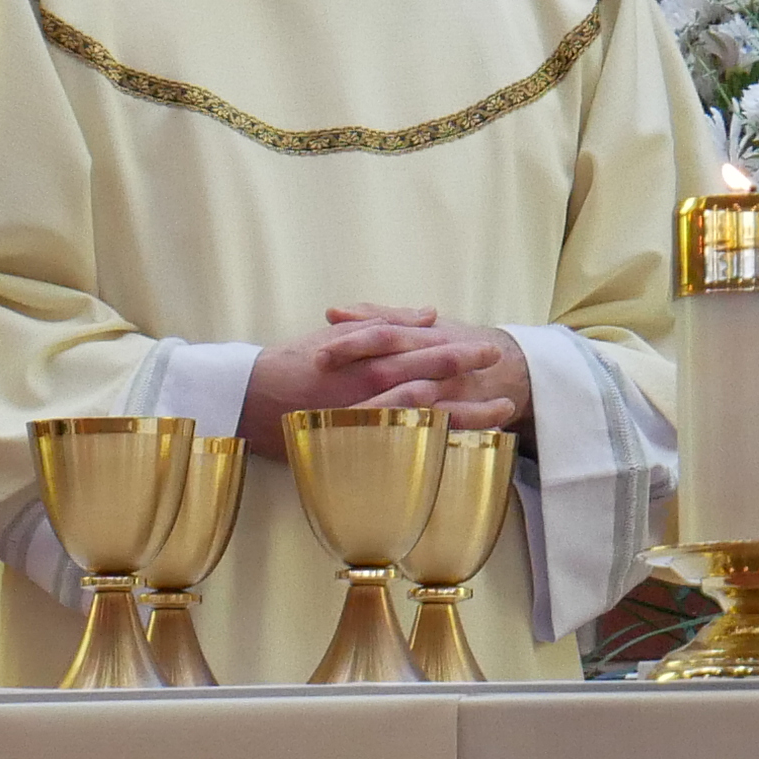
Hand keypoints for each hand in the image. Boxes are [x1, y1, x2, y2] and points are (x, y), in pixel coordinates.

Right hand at [243, 312, 529, 439]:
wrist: (250, 396)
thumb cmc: (295, 362)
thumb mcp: (340, 333)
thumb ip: (385, 320)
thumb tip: (430, 313)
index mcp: (369, 356)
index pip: (424, 350)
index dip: (460, 351)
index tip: (489, 350)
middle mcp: (372, 385)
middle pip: (433, 382)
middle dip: (473, 381)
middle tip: (507, 380)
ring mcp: (367, 416)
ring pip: (426, 416)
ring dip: (467, 414)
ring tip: (501, 412)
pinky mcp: (358, 441)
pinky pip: (405, 445)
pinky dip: (437, 443)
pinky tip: (463, 444)